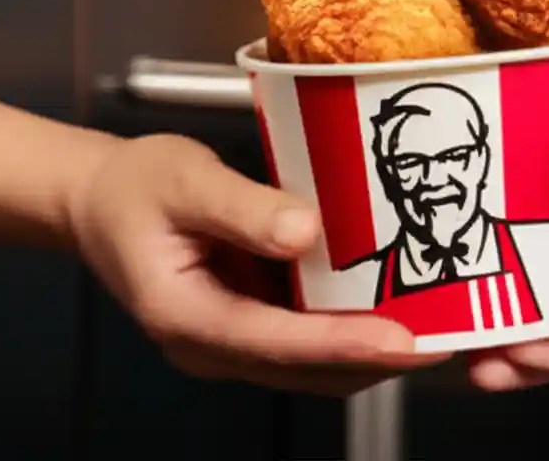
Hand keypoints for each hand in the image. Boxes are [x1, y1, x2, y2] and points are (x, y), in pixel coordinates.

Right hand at [67, 134, 445, 394]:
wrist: (99, 200)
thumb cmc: (133, 186)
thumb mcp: (182, 178)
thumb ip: (242, 207)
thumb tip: (306, 232)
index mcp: (186, 316)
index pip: (277, 343)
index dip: (346, 345)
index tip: (407, 341)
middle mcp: (211, 346)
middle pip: (307, 370)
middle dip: (380, 359)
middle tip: (450, 338)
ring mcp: (231, 343)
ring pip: (313, 367)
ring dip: (373, 352)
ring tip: (438, 327)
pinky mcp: (250, 327)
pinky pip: (308, 343)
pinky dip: (352, 333)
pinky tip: (394, 307)